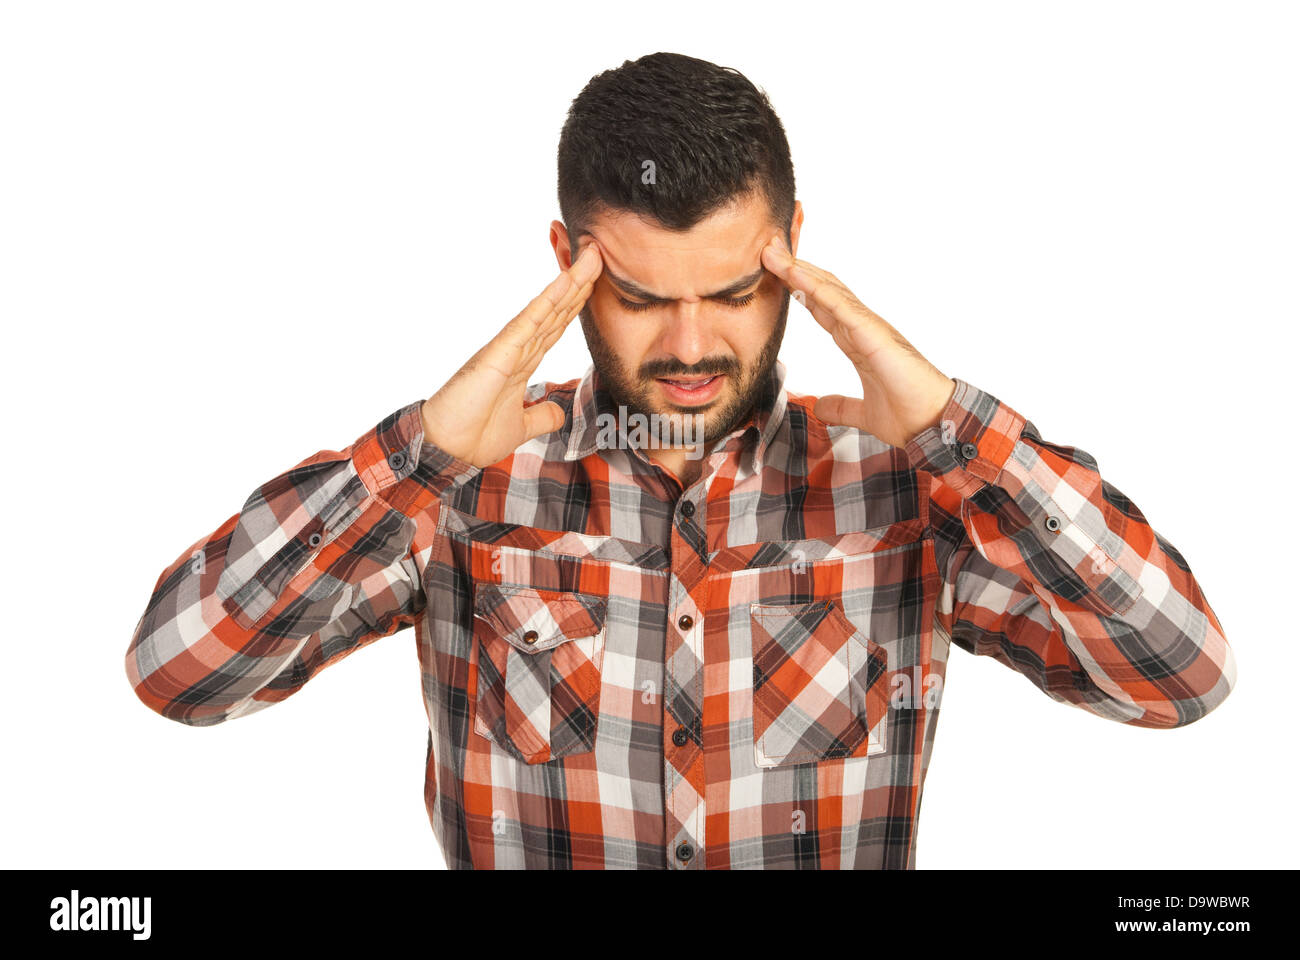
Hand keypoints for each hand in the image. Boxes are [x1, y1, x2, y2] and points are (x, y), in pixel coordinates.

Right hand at [421, 242, 602, 466]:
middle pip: (555, 311)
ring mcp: (508, 348)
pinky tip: (565, 281)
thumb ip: (540, 416)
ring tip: (591, 257)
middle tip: (599, 254)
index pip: (556, 326)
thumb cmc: (473, 436)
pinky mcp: (499, 353)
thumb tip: (559, 413)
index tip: (596, 281)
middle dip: (579, 284)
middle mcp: (517, 349)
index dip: (576, 304)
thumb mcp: (521, 427)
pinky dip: (548, 301)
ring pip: (546, 309)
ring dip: (569, 283)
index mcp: (522, 363)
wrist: (446, 449)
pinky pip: (529, 322)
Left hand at [761, 235, 955, 449]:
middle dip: (793, 269)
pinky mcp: (873, 333)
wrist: (935, 425)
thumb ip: (842, 407)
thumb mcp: (864, 413)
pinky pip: (839, 305)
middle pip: (821, 290)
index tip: (774, 273)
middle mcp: (862, 328)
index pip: (821, 308)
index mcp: (858, 342)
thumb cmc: (909, 415)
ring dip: (798, 270)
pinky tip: (795, 273)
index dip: (798, 290)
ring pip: (827, 290)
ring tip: (773, 251)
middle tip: (768, 249)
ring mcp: (868, 327)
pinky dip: (816, 288)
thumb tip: (820, 407)